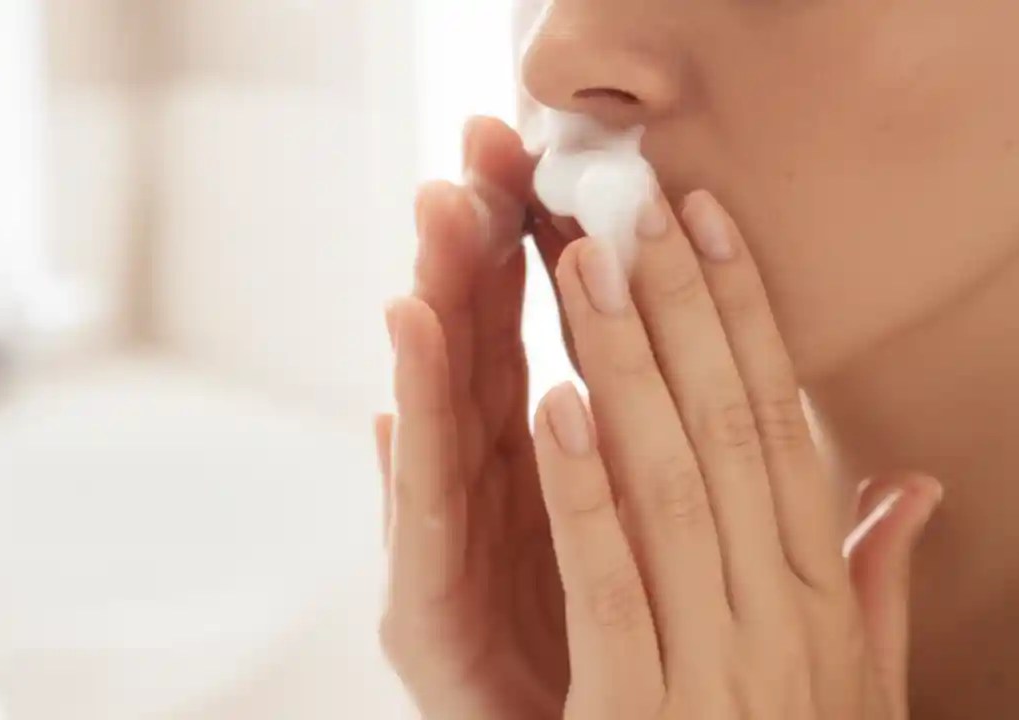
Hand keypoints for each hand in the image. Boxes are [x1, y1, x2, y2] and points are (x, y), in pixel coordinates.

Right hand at [376, 117, 568, 718]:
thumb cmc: (584, 665)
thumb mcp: (603, 552)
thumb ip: (575, 477)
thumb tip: (517, 393)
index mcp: (530, 476)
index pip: (521, 345)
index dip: (525, 254)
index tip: (534, 165)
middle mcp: (478, 500)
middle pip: (474, 359)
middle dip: (471, 253)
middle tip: (472, 157)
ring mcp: (442, 552)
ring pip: (439, 417)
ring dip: (433, 318)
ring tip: (434, 230)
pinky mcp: (423, 616)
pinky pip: (427, 517)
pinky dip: (421, 440)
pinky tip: (415, 369)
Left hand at [530, 188, 943, 717]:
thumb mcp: (851, 687)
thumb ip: (875, 585)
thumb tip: (909, 487)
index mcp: (821, 599)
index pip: (783, 429)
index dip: (746, 319)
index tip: (709, 227)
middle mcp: (782, 619)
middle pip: (730, 435)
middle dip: (682, 313)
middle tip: (633, 208)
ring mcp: (718, 667)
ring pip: (673, 490)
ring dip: (626, 371)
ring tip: (586, 272)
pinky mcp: (641, 715)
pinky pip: (614, 587)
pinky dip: (585, 495)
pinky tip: (553, 409)